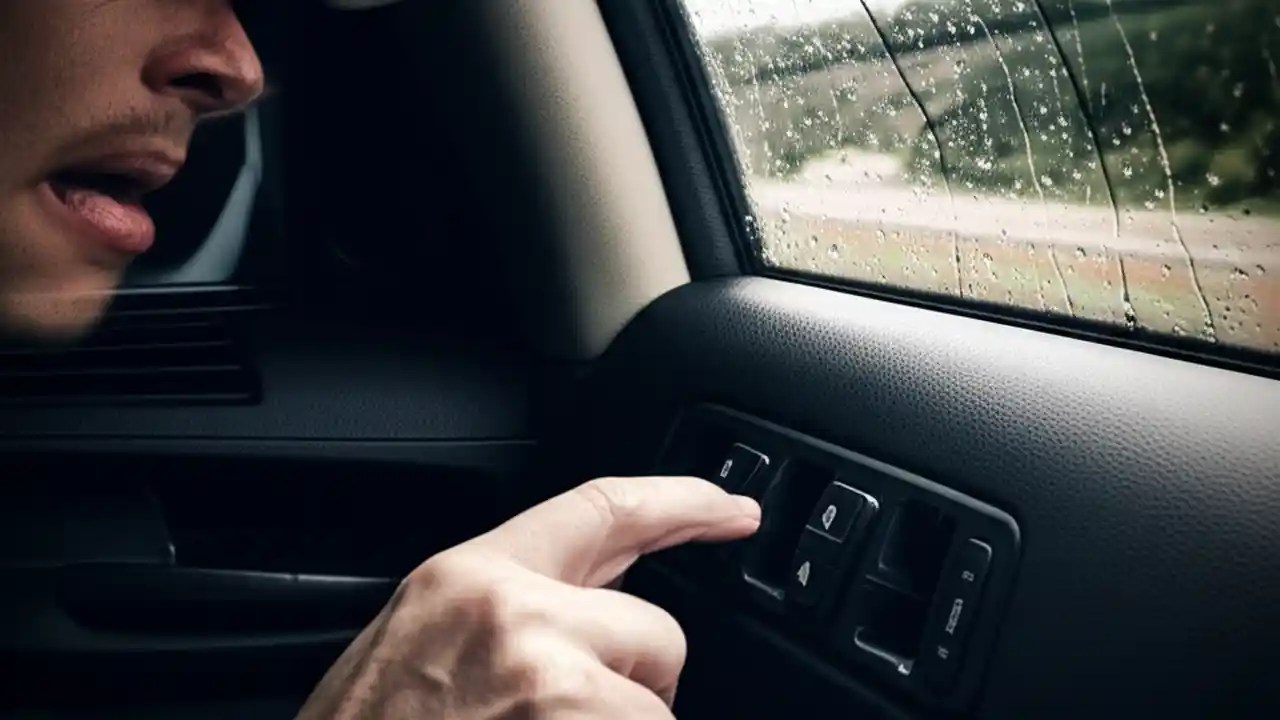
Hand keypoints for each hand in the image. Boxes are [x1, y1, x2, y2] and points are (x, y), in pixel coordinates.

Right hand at [295, 476, 760, 718]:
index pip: (602, 508)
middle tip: (573, 717)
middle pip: (656, 628)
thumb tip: (592, 615)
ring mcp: (552, 684)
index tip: (734, 507)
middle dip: (638, 683)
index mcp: (467, 578)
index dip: (682, 502)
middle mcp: (516, 616)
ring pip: (657, 707)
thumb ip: (508, 614)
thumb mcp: (421, 648)